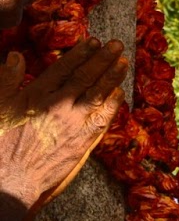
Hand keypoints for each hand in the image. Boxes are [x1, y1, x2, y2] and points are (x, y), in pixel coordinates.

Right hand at [0, 39, 127, 218]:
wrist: (12, 178)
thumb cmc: (1, 142)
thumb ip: (7, 79)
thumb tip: (16, 56)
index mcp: (37, 94)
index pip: (64, 68)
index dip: (81, 53)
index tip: (94, 42)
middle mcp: (59, 105)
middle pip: (86, 77)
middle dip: (103, 59)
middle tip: (117, 45)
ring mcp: (74, 123)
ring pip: (99, 94)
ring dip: (113, 77)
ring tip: (124, 62)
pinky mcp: (84, 141)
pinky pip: (104, 118)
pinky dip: (113, 104)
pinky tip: (120, 94)